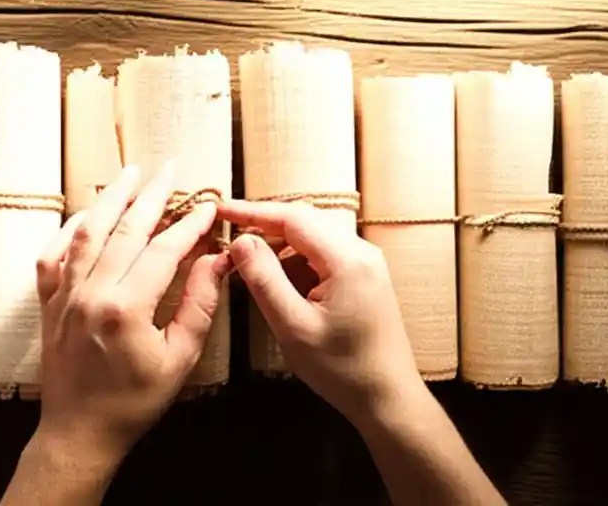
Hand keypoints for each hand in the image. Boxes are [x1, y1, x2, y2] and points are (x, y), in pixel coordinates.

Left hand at [33, 162, 228, 464]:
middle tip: (169, 169)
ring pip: (86, 233)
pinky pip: (53, 256)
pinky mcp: (49, 303)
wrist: (80, 433)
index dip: (188, 224)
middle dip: (150, 196)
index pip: (163, 250)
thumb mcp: (179, 359)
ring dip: (109, 200)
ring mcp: (65, 296)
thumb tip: (216, 261)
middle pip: (124, 230)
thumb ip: (198, 306)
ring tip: (128, 174)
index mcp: (126, 308)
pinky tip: (85, 216)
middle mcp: (91, 293)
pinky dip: (68, 231)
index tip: (207, 206)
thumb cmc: (133, 403)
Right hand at [218, 199, 421, 426]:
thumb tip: (241, 241)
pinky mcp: (364, 277)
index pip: (293, 217)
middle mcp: (361, 252)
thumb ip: (264, 280)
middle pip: (304, 221)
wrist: (387, 398)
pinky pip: (323, 255)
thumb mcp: (293, 327)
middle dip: (264, 227)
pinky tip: (277, 282)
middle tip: (228, 234)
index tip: (220, 208)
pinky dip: (296, 262)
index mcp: (347, 260)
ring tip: (248, 265)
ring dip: (279, 247)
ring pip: (313, 238)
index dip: (253, 211)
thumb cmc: (341, 369)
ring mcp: (365, 263)